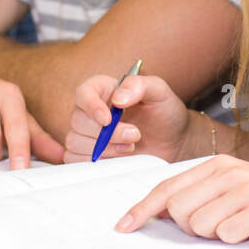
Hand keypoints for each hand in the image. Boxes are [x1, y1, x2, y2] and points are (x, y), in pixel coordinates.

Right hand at [63, 73, 193, 163]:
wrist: (173, 142)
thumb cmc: (165, 113)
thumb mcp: (159, 92)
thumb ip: (139, 85)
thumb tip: (118, 98)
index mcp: (104, 90)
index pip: (83, 93)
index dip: (91, 106)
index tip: (108, 119)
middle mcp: (92, 111)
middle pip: (78, 121)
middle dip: (107, 133)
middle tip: (135, 135)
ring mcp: (88, 135)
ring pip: (75, 142)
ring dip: (104, 149)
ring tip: (130, 147)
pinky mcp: (89, 155)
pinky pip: (77, 160)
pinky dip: (98, 163)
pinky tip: (119, 158)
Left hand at [115, 155, 248, 246]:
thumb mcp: (238, 190)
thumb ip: (205, 195)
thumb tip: (165, 213)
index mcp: (217, 164)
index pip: (167, 187)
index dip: (142, 209)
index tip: (124, 226)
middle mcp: (227, 170)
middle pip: (177, 209)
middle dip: (189, 228)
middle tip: (220, 225)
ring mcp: (244, 187)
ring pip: (198, 225)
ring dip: (215, 235)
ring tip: (241, 225)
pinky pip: (226, 234)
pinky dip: (236, 240)